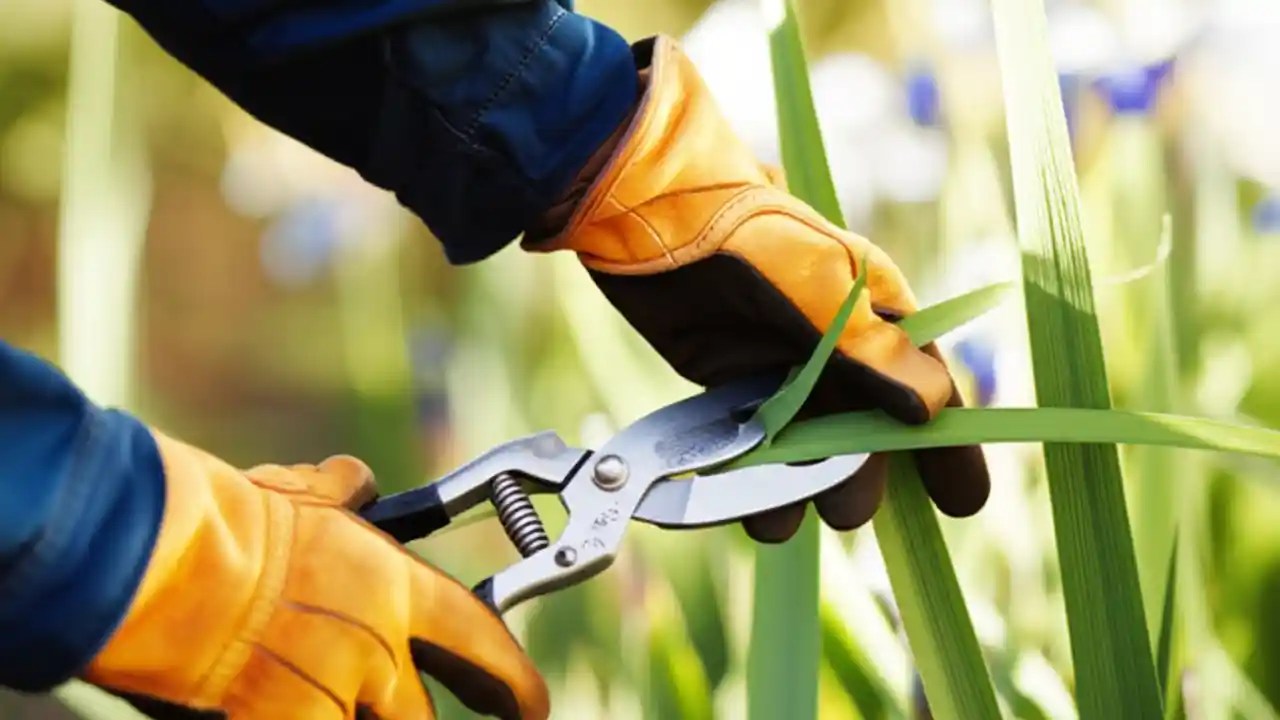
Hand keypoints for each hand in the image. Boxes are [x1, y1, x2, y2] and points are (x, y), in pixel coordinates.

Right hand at [83, 433, 547, 719]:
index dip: (516, 684)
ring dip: (342, 716)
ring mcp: (328, 699)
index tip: (527, 705)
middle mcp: (374, 652)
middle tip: (408, 716)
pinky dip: (287, 718)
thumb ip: (344, 495)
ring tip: (307, 693)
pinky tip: (256, 705)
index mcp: (393, 589)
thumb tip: (358, 481)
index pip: (484, 644)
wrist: (162, 562)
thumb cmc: (227, 521)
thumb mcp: (303, 495)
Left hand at [527, 35, 988, 541]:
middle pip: (867, 432)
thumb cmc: (751, 241)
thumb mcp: (819, 290)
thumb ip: (870, 351)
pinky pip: (759, 443)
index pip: (929, 390)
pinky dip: (755, 475)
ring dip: (800, 486)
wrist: (657, 219)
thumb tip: (933, 408)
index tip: (962, 503)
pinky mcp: (735, 384)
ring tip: (777, 518)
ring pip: (810, 446)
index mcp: (877, 315)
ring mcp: (786, 369)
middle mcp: (839, 349)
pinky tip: (742, 500)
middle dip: (860, 476)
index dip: (947, 448)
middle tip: (846, 511)